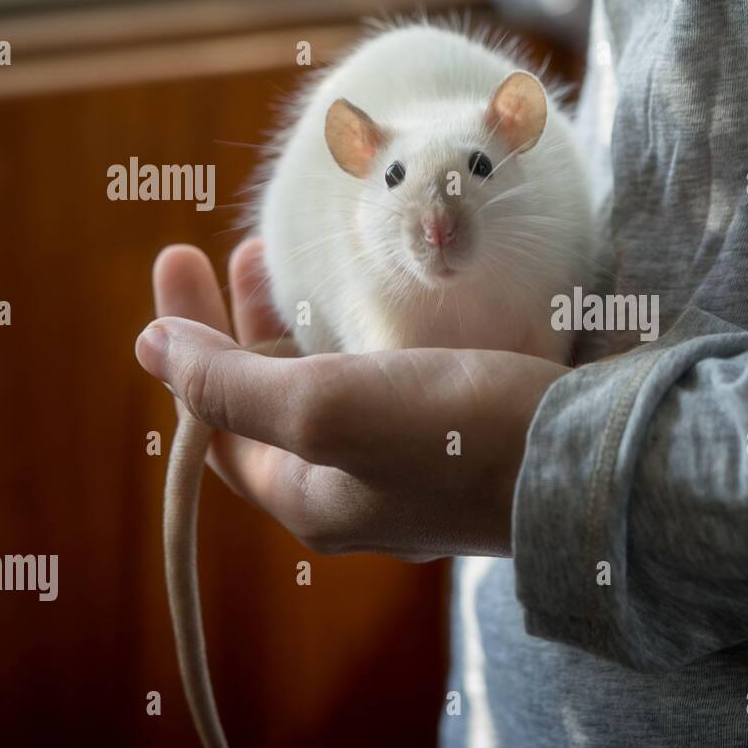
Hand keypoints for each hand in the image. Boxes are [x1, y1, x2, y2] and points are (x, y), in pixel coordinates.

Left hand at [135, 240, 568, 559]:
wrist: (595, 462)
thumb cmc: (460, 434)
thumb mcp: (328, 407)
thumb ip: (232, 384)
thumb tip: (152, 350)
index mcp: (309, 498)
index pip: (214, 421)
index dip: (184, 344)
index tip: (178, 258)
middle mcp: (354, 495)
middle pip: (268, 407)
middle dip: (238, 329)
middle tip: (230, 249)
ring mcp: (409, 473)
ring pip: (328, 397)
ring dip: (297, 331)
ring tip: (291, 265)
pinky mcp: (458, 446)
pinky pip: (381, 394)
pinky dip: (356, 344)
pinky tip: (370, 309)